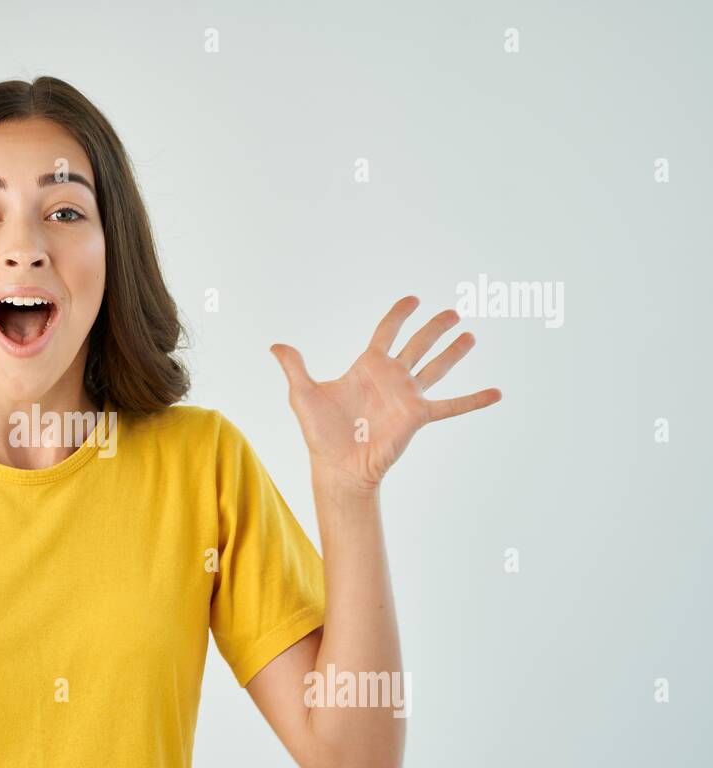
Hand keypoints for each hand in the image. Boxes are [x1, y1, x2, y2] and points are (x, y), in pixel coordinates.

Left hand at [270, 295, 500, 492]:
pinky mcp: (418, 416)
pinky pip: (451, 405)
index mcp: (367, 367)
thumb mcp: (304, 394)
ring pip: (436, 366)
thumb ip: (294, 366)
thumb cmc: (320, 433)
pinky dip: (474, 400)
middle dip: (434, 328)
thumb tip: (275, 345)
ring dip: (454, 352)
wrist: (337, 464)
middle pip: (417, 344)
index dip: (398, 315)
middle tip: (453, 312)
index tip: (413, 299)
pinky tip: (497, 393)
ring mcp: (407, 396)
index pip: (386, 333)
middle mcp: (391, 378)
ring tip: (470, 334)